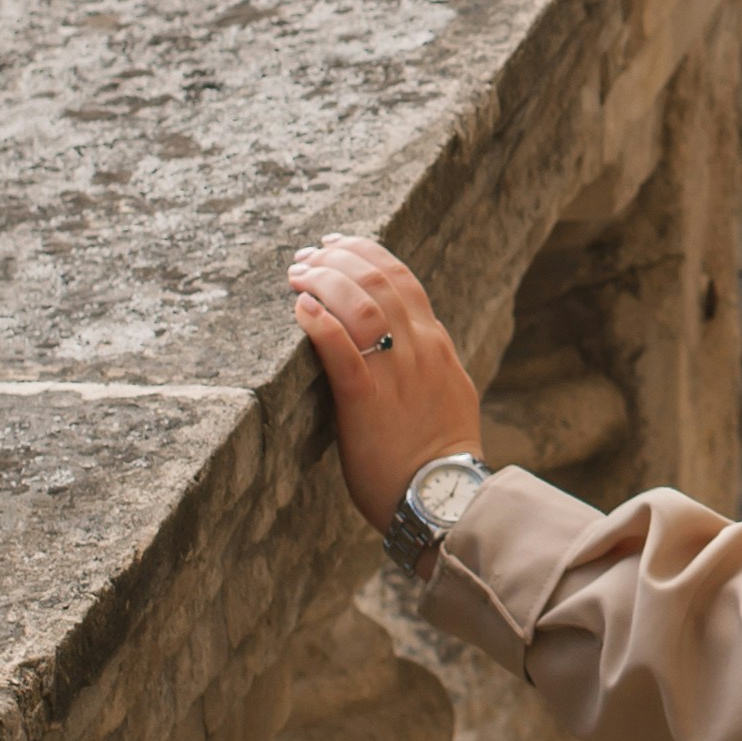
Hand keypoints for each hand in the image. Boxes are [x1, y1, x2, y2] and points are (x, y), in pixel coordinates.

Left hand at [287, 234, 483, 538]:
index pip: (401, 278)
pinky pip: (342, 351)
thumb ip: (423, 361)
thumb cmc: (437, 454)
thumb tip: (398, 341)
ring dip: (323, 280)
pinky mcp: (367, 402)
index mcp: (436, 343)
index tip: (336, 243)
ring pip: (360, 305)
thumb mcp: (443, 391)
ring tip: (296, 275)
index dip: (365, 253)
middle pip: (377, 281)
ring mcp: (396, 373)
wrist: (445, 497)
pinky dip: (319, 323)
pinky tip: (300, 308)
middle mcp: (419, 348)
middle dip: (336, 258)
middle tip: (305, 256)